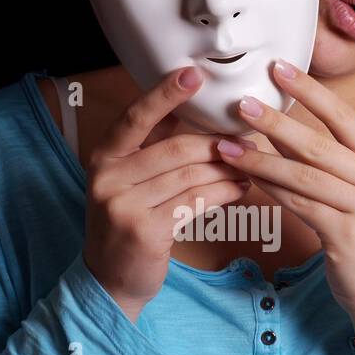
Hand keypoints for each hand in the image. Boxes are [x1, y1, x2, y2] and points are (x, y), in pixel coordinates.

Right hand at [84, 66, 250, 321]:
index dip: (164, 94)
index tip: (193, 74)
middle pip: (175, 148)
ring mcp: (124, 206)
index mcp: (103, 157)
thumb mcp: (127, 180)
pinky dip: (223, 192)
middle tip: (248, 141)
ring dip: (226, 169)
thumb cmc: (127, 223)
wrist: (110, 280)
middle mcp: (108, 178)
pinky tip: (240, 188)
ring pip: (190, 175)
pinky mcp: (146, 231)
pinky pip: (195, 202)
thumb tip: (186, 109)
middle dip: (217, 143)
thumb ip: (151, 146)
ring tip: (251, 165)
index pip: (136, 117)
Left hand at [214, 59, 354, 317]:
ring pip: (305, 175)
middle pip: (320, 143)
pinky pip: (299, 205)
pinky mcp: (347, 235)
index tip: (278, 68)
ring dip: (261, 158)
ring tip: (227, 143)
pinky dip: (269, 188)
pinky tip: (245, 177)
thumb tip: (280, 126)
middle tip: (242, 103)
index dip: (309, 91)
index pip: (344, 117)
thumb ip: (327, 160)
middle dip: (277, 121)